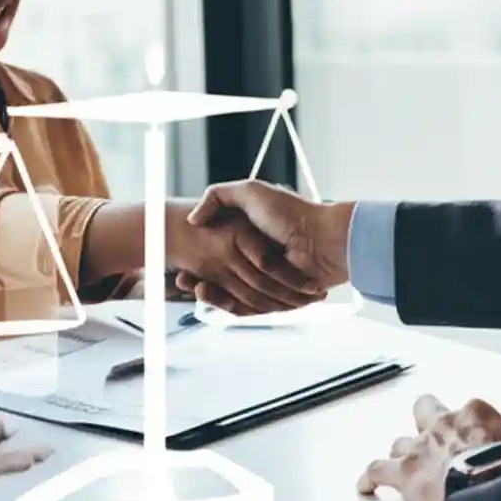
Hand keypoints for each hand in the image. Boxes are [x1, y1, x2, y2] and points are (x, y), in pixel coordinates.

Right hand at [167, 201, 326, 314]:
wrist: (322, 240)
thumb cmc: (291, 214)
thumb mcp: (250, 192)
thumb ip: (219, 196)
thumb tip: (194, 219)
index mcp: (252, 239)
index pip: (217, 250)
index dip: (197, 254)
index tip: (180, 255)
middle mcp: (258, 262)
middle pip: (220, 275)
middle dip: (197, 275)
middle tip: (179, 276)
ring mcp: (266, 282)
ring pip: (229, 292)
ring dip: (207, 291)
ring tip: (187, 285)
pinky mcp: (273, 300)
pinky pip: (244, 307)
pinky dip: (225, 303)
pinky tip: (206, 294)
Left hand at [356, 395, 500, 500]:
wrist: (495, 490)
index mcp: (476, 415)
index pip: (468, 411)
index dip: (467, 428)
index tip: (471, 439)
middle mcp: (444, 424)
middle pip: (425, 410)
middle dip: (425, 421)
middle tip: (428, 437)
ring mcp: (421, 447)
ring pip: (400, 443)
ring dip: (403, 455)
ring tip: (402, 466)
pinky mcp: (404, 472)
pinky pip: (377, 471)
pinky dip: (370, 479)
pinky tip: (366, 487)